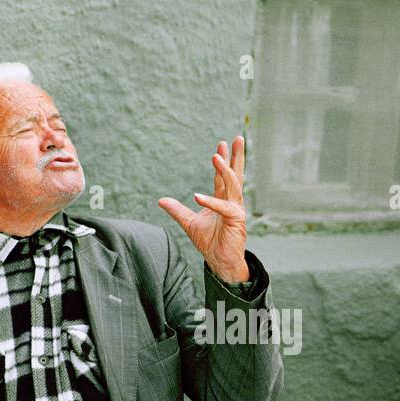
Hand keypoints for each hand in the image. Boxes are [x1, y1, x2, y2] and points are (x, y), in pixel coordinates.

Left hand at [158, 137, 248, 284]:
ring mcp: (236, 210)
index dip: (223, 161)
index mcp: (223, 200)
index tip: (221, 144)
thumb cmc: (210, 243)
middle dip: (236, 157)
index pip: (223, 176)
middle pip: (235, 175)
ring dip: (225, 171)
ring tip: (216, 156)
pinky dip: (211, 202)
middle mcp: (232, 202)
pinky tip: (197, 196)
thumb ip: (177, 210)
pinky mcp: (236, 220)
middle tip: (238, 139)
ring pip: (232, 185)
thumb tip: (161, 200)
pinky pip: (223, 207)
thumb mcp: (189, 223)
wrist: (219, 261)